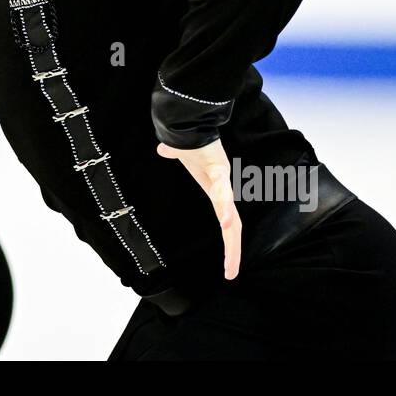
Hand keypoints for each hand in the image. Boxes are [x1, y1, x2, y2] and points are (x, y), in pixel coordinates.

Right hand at [156, 137, 241, 279]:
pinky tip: (225, 219)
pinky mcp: (218, 168)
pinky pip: (221, 190)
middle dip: (232, 251)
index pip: (227, 223)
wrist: (188, 121)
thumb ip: (174, 155)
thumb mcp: (180, 154)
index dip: (229, 244)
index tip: (229, 267)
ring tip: (231, 259)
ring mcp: (222, 181)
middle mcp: (223, 191)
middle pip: (232, 227)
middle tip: (230, 274)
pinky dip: (224, 205)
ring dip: (230, 235)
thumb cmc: (188, 137)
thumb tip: (164, 150)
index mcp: (216, 192)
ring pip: (229, 213)